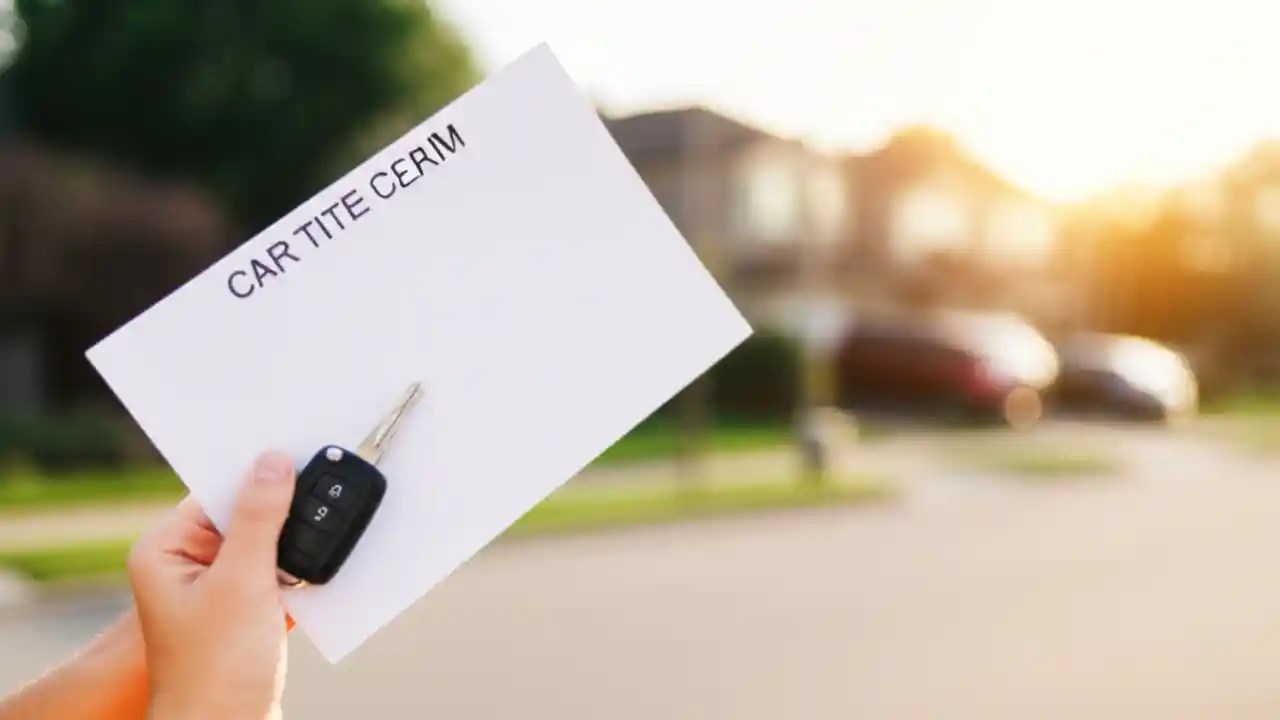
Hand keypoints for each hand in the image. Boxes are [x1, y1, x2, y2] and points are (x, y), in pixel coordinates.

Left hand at [128, 451, 295, 719]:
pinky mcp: (244, 611)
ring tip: (311, 561)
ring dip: (295, 547)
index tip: (300, 459)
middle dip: (283, 515)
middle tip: (321, 504)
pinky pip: (278, 572)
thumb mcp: (241, 582)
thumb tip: (273, 460)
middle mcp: (187, 567)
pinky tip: (316, 580)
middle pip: (245, 515)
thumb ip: (259, 517)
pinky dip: (300, 573)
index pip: (217, 493)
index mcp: (165, 552)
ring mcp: (217, 590)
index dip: (259, 477)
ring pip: (267, 544)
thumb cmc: (217, 670)